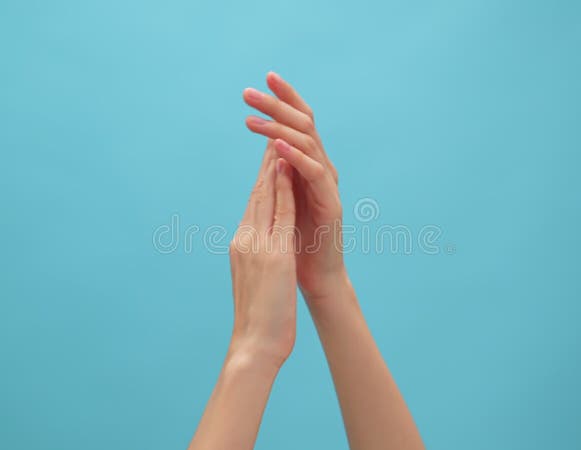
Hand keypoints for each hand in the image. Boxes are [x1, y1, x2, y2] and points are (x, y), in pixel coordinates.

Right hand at [228, 141, 297, 366]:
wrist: (254, 344)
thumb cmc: (260, 318)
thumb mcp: (259, 278)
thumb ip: (259, 255)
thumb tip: (266, 242)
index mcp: (244, 246)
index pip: (254, 205)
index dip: (262, 177)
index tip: (269, 153)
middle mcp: (245, 240)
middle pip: (256, 193)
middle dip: (265, 163)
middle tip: (271, 132)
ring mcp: (255, 245)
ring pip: (264, 197)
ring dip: (272, 166)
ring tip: (277, 137)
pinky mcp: (269, 254)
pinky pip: (277, 214)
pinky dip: (281, 189)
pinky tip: (286, 169)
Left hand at [243, 72, 345, 303]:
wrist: (316, 277)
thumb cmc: (297, 241)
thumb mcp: (284, 200)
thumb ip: (281, 174)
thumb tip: (270, 146)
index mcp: (308, 166)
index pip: (298, 123)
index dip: (284, 100)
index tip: (263, 80)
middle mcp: (322, 169)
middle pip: (304, 124)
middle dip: (277, 105)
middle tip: (250, 91)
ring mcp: (328, 185)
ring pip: (307, 144)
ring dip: (279, 128)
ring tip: (253, 118)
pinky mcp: (330, 204)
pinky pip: (314, 174)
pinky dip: (295, 158)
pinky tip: (277, 147)